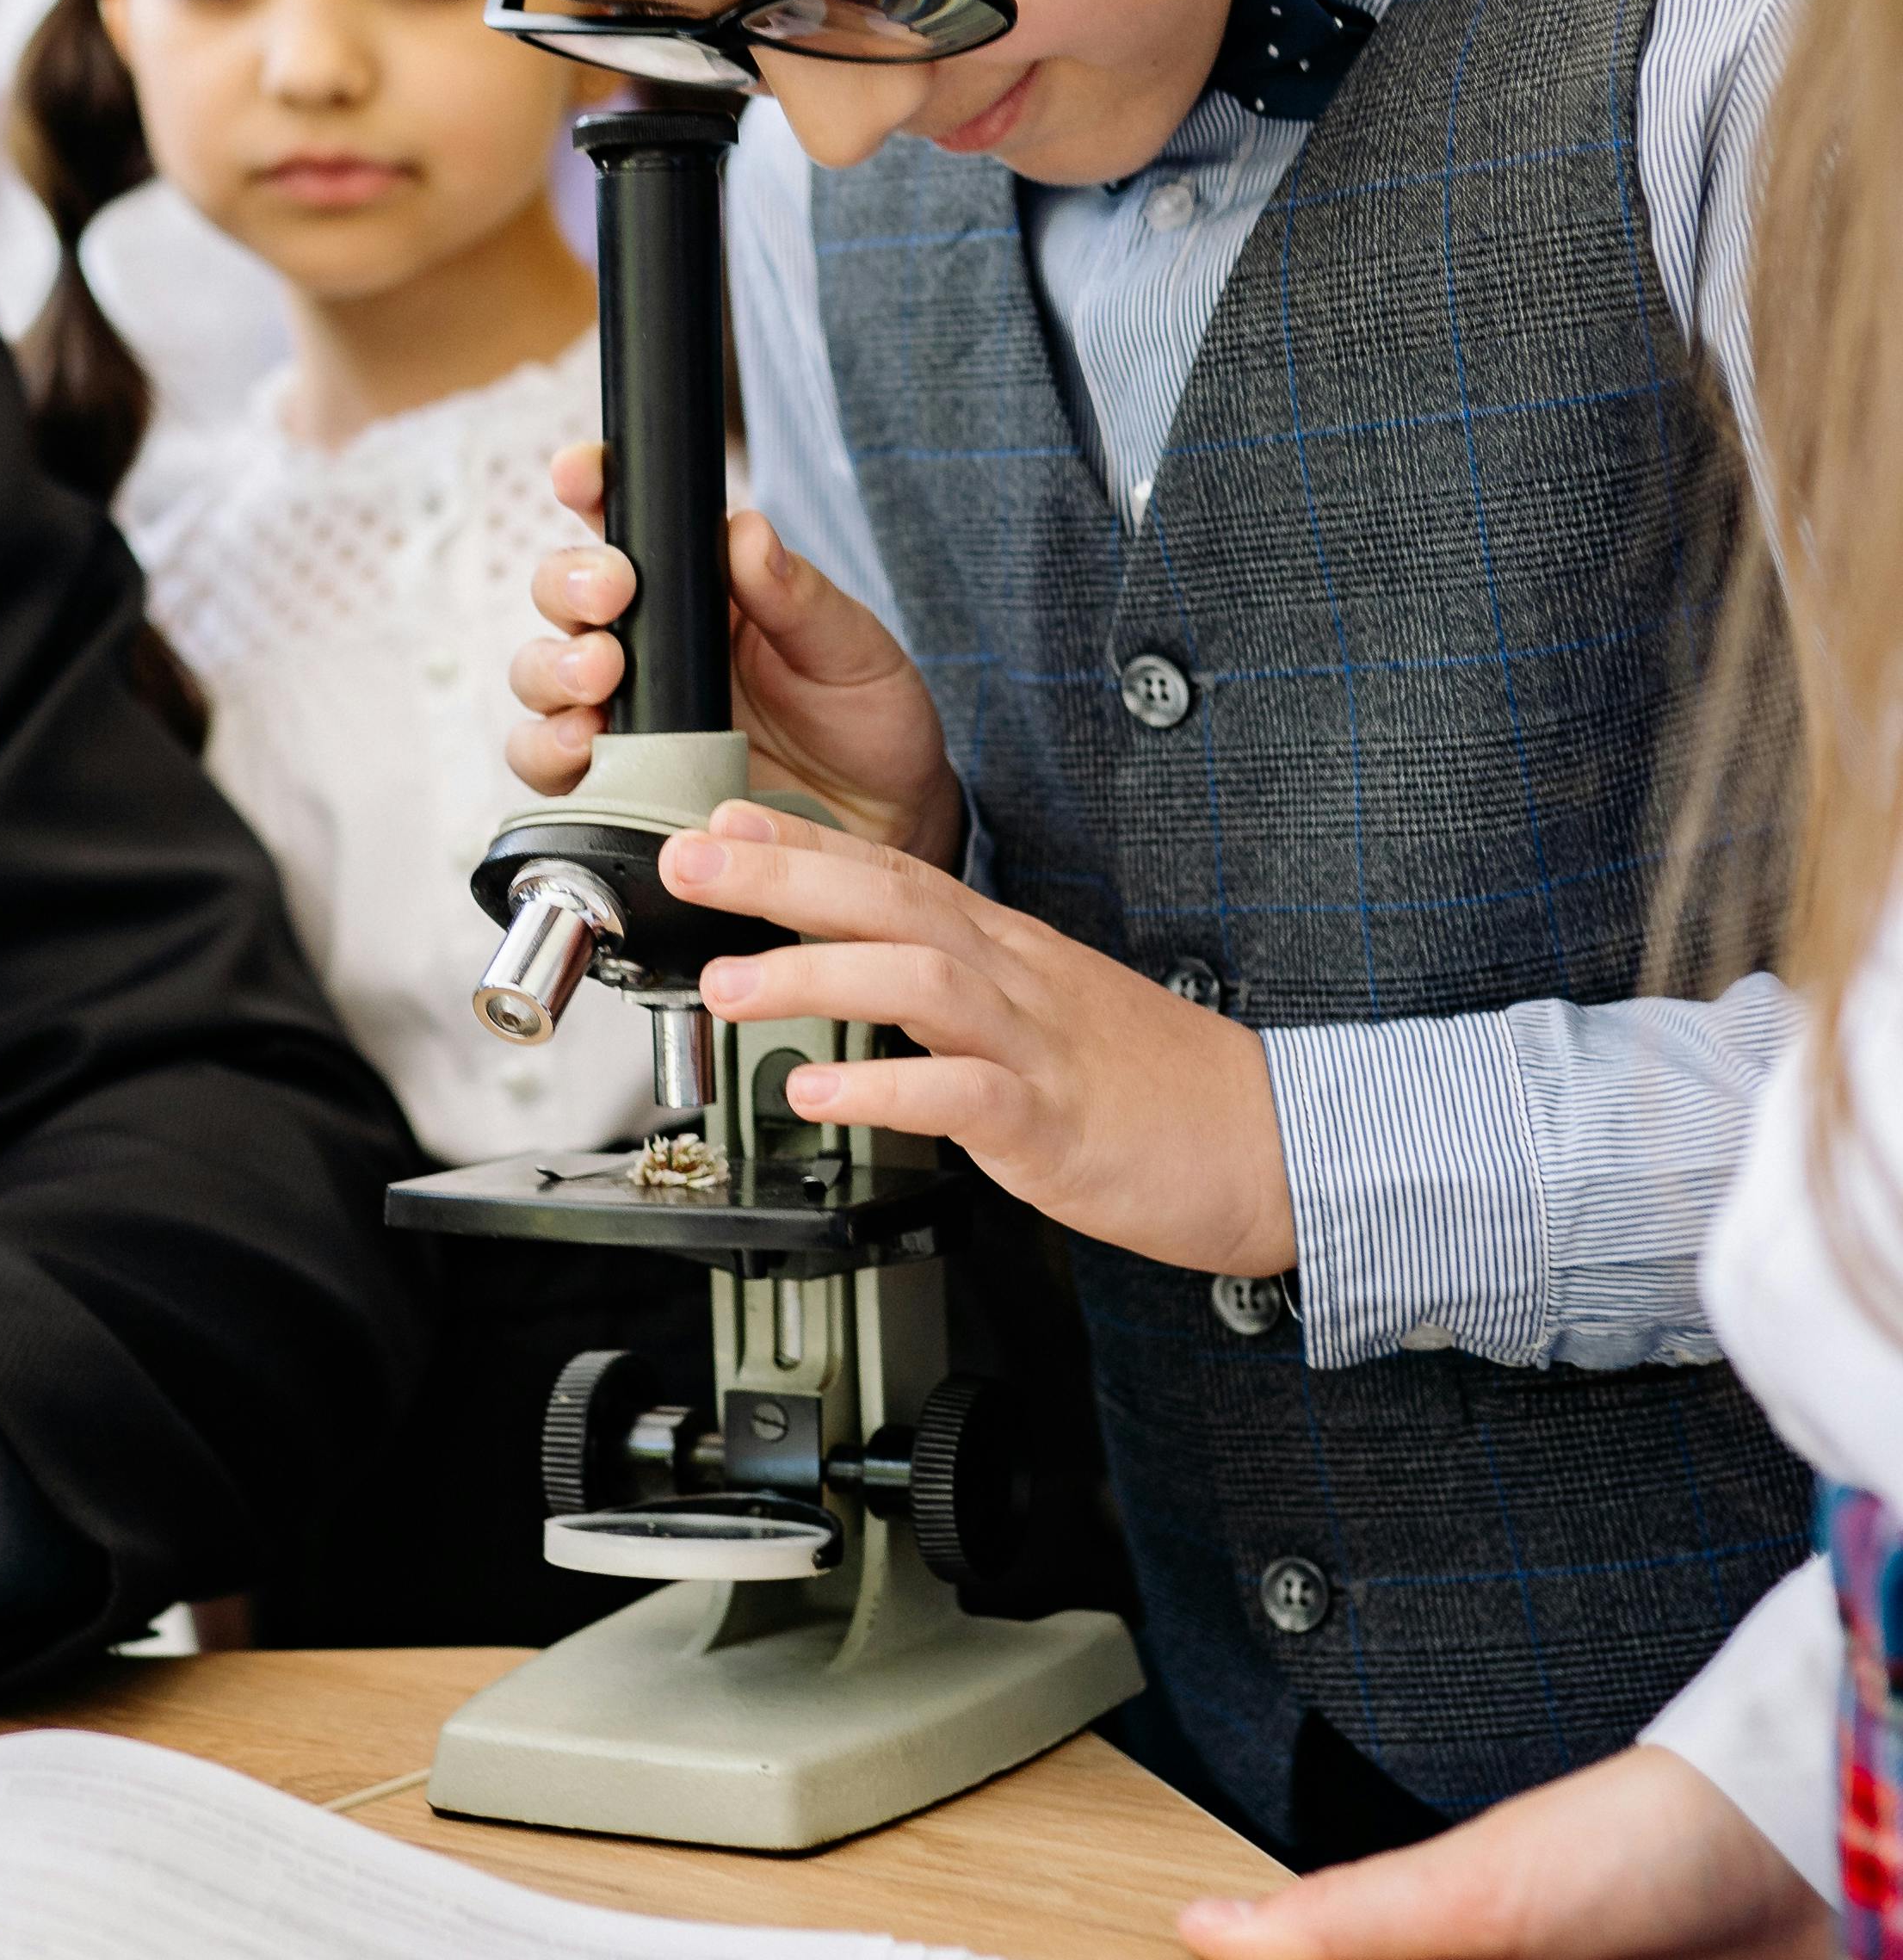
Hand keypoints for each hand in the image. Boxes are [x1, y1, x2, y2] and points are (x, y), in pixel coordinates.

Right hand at [512, 453, 961, 863]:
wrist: (879, 824)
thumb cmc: (866, 722)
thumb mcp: (854, 651)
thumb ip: (800, 598)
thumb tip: (746, 534)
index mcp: (699, 591)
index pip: (629, 523)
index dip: (591, 487)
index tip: (582, 474)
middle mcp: (647, 646)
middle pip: (562, 594)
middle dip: (570, 584)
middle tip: (611, 595)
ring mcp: (623, 715)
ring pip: (539, 674)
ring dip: (552, 666)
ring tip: (598, 676)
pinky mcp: (614, 785)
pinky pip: (547, 764)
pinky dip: (548, 749)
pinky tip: (586, 747)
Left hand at [655, 808, 1295, 1277]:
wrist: (1274, 1143)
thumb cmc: (1151, 1084)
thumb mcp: (1040, 1010)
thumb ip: (954, 984)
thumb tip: (861, 967)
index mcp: (1006, 949)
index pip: (892, 869)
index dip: (801, 839)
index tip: (718, 816)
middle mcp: (1015, 978)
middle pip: (890, 897)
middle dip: (778, 874)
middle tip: (685, 864)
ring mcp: (1036, 1046)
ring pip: (917, 980)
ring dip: (812, 975)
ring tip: (726, 988)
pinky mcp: (1055, 1123)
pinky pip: (962, 1096)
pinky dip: (885, 1091)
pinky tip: (819, 1095)